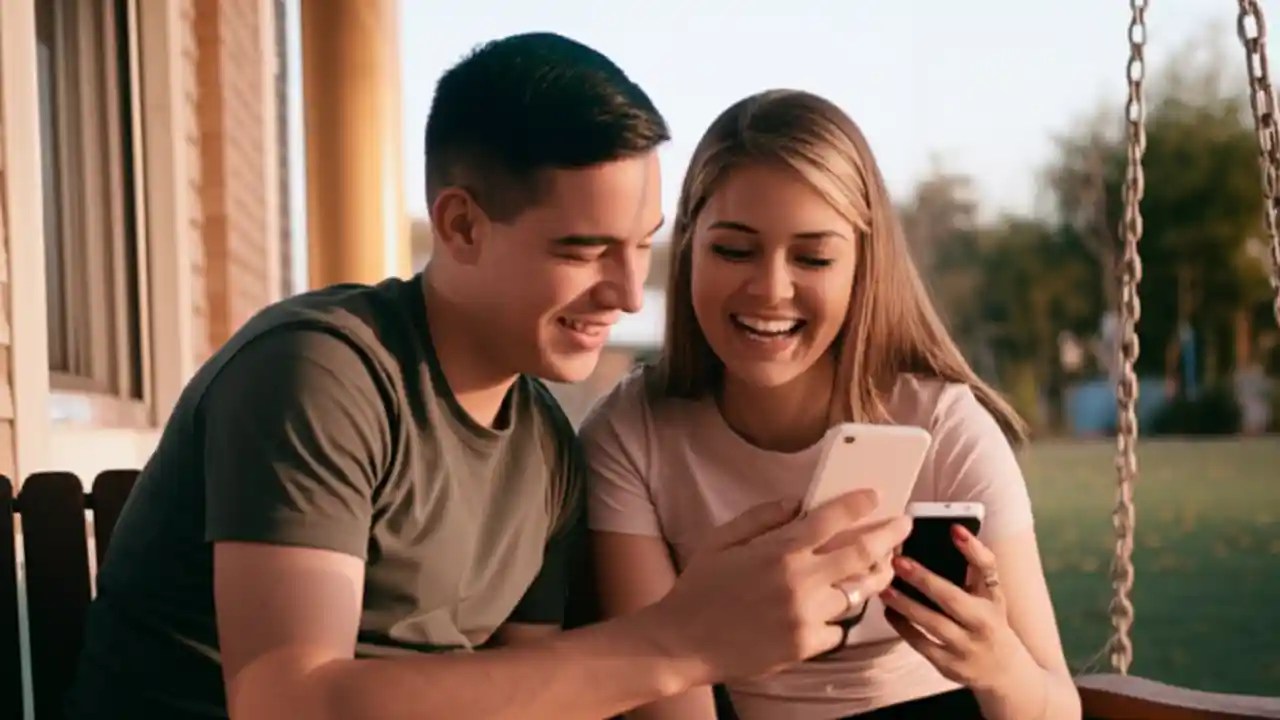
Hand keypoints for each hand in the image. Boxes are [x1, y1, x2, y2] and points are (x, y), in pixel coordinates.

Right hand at [645, 490, 912, 683]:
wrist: (682, 643)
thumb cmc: (700, 589)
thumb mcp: (722, 540)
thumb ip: (762, 517)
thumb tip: (796, 503)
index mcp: (777, 550)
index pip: (832, 518)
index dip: (859, 503)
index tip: (874, 496)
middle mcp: (798, 581)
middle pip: (861, 553)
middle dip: (889, 535)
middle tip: (902, 525)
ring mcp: (805, 615)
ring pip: (858, 592)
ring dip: (871, 577)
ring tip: (880, 566)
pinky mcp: (806, 645)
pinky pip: (839, 627)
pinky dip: (838, 616)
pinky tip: (833, 606)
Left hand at [880, 524, 1032, 691]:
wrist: (1004, 673)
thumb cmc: (990, 622)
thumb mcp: (991, 595)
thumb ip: (975, 568)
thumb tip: (950, 532)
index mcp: (993, 598)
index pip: (987, 569)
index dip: (972, 548)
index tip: (953, 529)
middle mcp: (983, 622)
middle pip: (952, 598)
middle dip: (924, 579)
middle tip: (898, 561)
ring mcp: (965, 646)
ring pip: (932, 623)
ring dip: (905, 604)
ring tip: (884, 587)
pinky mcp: (948, 665)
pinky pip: (920, 644)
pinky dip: (902, 627)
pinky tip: (889, 611)